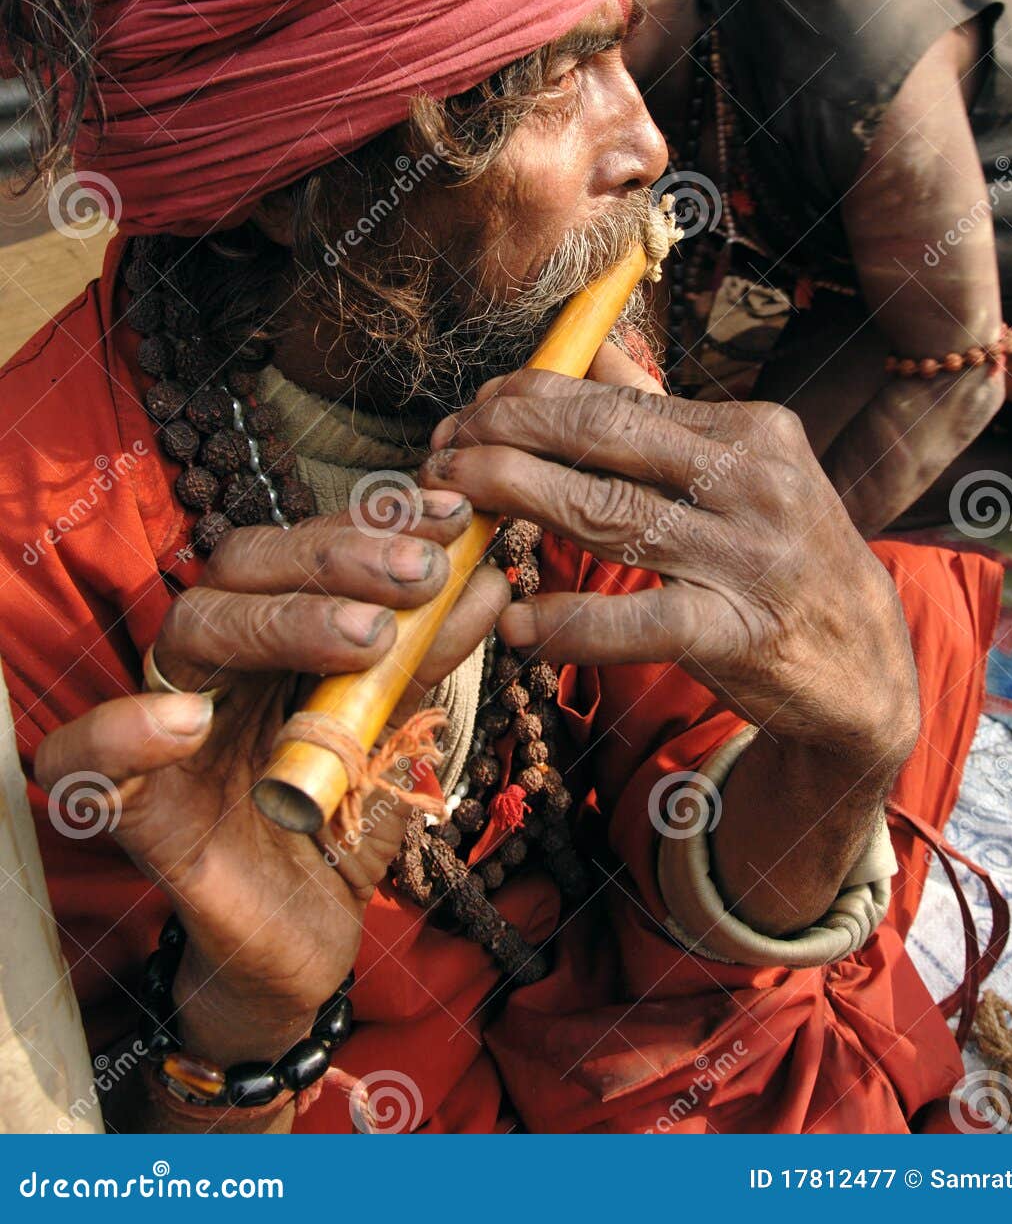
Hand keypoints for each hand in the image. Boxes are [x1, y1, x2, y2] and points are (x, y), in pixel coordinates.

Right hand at [34, 497, 508, 1065]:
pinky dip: (121, 733)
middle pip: (244, 567)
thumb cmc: (341, 823)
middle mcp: (218, 661)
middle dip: (338, 556)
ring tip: (370, 636)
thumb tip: (488, 581)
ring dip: (280, 621)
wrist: (306, 938)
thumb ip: (426, 659)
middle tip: (422, 573)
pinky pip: (84, 760)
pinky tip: (184, 722)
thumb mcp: (396, 732)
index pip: (303, 547)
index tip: (451, 514)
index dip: (373, 522)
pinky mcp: (134, 808)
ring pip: (190, 631)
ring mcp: (172, 726)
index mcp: (271, 632)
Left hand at [421, 373, 918, 772]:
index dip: (533, 399)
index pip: (621, 401)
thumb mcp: (745, 473)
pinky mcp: (740, 633)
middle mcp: (753, 482)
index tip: (473, 408)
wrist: (867, 666)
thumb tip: (595, 347)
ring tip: (454, 500)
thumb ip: (665, 414)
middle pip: (608, 443)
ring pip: (613, 516)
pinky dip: (575, 620)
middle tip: (444, 446)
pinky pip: (642, 622)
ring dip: (520, 501)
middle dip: (511, 435)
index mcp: (750, 431)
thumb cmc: (783, 558)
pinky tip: (520, 621)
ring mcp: (748, 557)